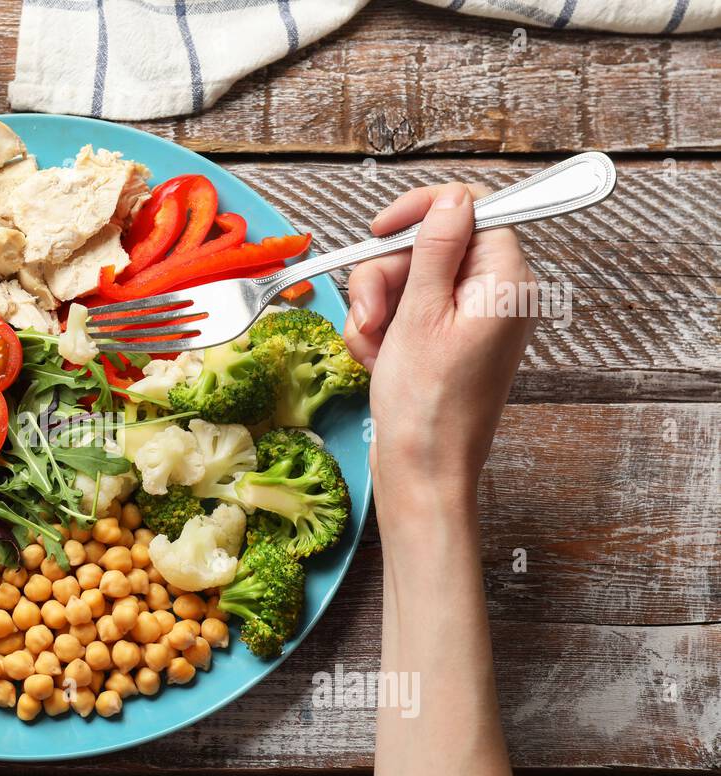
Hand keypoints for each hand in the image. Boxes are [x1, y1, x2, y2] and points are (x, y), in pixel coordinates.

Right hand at [344, 183, 536, 491]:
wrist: (422, 474)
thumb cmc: (425, 407)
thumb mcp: (419, 316)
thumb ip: (435, 250)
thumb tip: (451, 199)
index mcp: (506, 282)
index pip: (472, 209)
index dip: (421, 213)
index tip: (379, 230)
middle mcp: (496, 295)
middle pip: (431, 245)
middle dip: (387, 276)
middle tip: (371, 315)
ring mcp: (471, 320)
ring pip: (410, 279)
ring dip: (378, 308)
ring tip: (372, 349)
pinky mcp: (448, 341)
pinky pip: (407, 312)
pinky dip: (384, 331)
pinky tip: (376, 361)